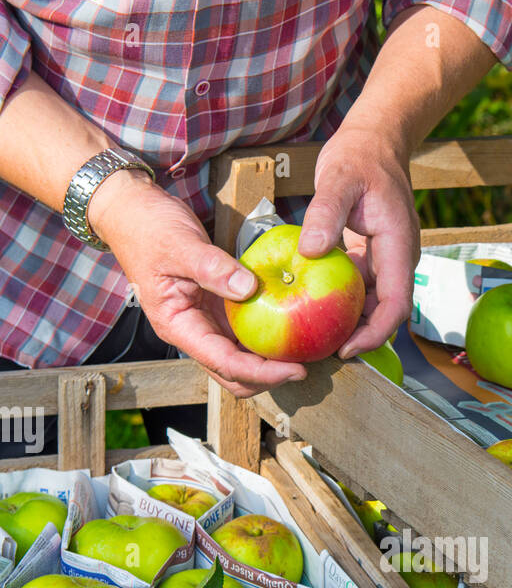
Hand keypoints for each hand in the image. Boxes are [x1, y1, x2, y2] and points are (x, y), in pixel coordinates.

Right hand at [89, 172, 307, 397]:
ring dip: (268, 362)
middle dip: (268, 377)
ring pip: (240, 359)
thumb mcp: (180, 244)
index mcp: (178, 326)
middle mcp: (192, 332)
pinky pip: (243, 332)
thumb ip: (213, 268)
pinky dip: (265, 336)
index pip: (224, 363)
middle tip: (304, 366)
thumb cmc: (148, 226)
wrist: (132, 210)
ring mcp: (205, 322)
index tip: (296, 370)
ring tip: (302, 351)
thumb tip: (250, 289)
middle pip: (233, 374)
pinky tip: (289, 328)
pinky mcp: (216, 309)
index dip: (262, 372)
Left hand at [297, 124, 418, 356]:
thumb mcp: (339, 177)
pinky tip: (314, 311)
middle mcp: (397, 260)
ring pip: (372, 304)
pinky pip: (359, 289)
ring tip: (316, 339)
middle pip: (385, 313)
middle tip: (323, 353)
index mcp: (399, 247)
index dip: (375, 333)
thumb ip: (326, 212)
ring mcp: (385, 261)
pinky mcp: (371, 258)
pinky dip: (341, 303)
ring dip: (350, 323)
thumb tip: (310, 252)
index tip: (347, 348)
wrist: (374, 140)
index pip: (396, 305)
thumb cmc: (359, 156)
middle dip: (361, 337)